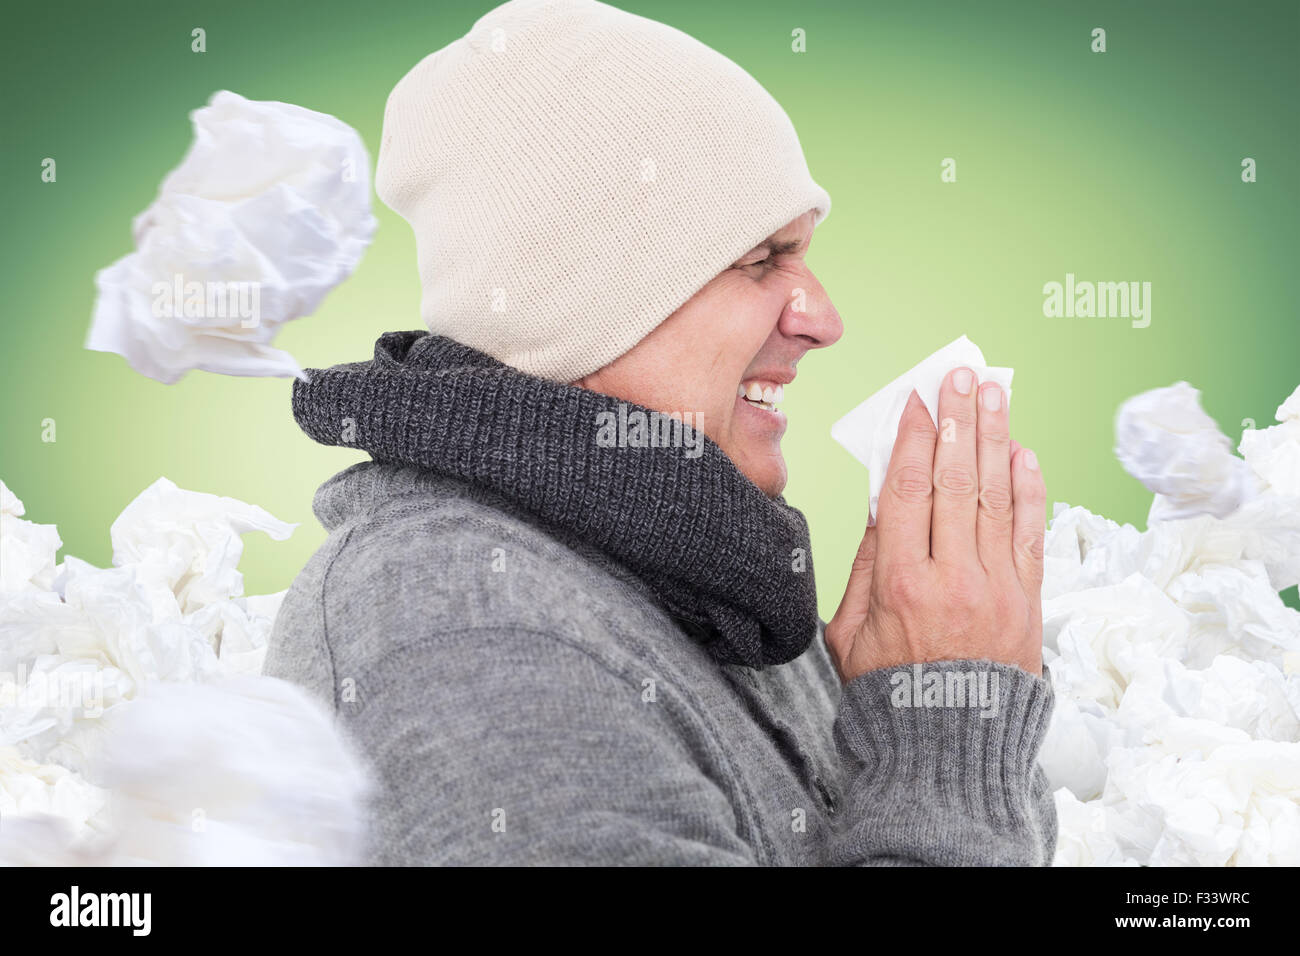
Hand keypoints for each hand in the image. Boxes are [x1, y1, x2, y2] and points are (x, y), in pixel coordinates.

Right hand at [825, 368, 1045, 682]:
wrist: (949, 748)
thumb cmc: (889, 691)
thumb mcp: (849, 633)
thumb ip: (865, 565)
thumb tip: (883, 505)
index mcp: (900, 584)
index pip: (908, 490)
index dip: (913, 438)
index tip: (916, 399)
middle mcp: (953, 579)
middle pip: (957, 481)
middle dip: (958, 419)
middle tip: (960, 374)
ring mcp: (998, 589)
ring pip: (998, 497)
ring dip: (996, 438)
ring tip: (994, 393)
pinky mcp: (1028, 602)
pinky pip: (1031, 533)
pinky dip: (1029, 489)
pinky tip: (1023, 452)